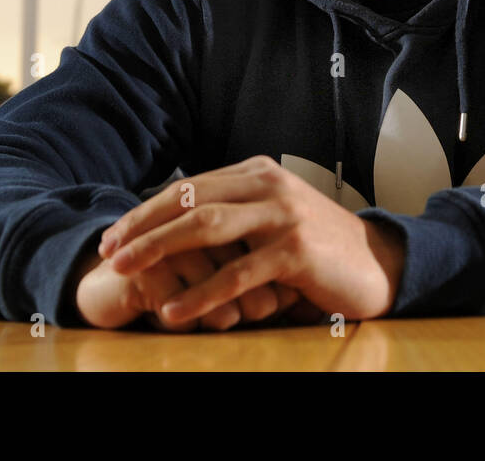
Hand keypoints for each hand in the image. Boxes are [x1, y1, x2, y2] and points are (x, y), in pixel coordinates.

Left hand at [95, 155, 405, 324]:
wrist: (377, 263)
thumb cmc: (318, 247)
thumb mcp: (274, 216)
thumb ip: (235, 211)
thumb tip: (173, 222)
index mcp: (259, 172)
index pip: (190, 186)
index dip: (147, 210)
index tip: (113, 235)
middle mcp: (270, 185)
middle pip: (190, 201)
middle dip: (142, 227)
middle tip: (107, 251)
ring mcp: (284, 215)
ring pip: (206, 229)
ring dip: (159, 250)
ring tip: (125, 271)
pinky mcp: (296, 251)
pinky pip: (237, 274)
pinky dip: (201, 295)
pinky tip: (175, 312)